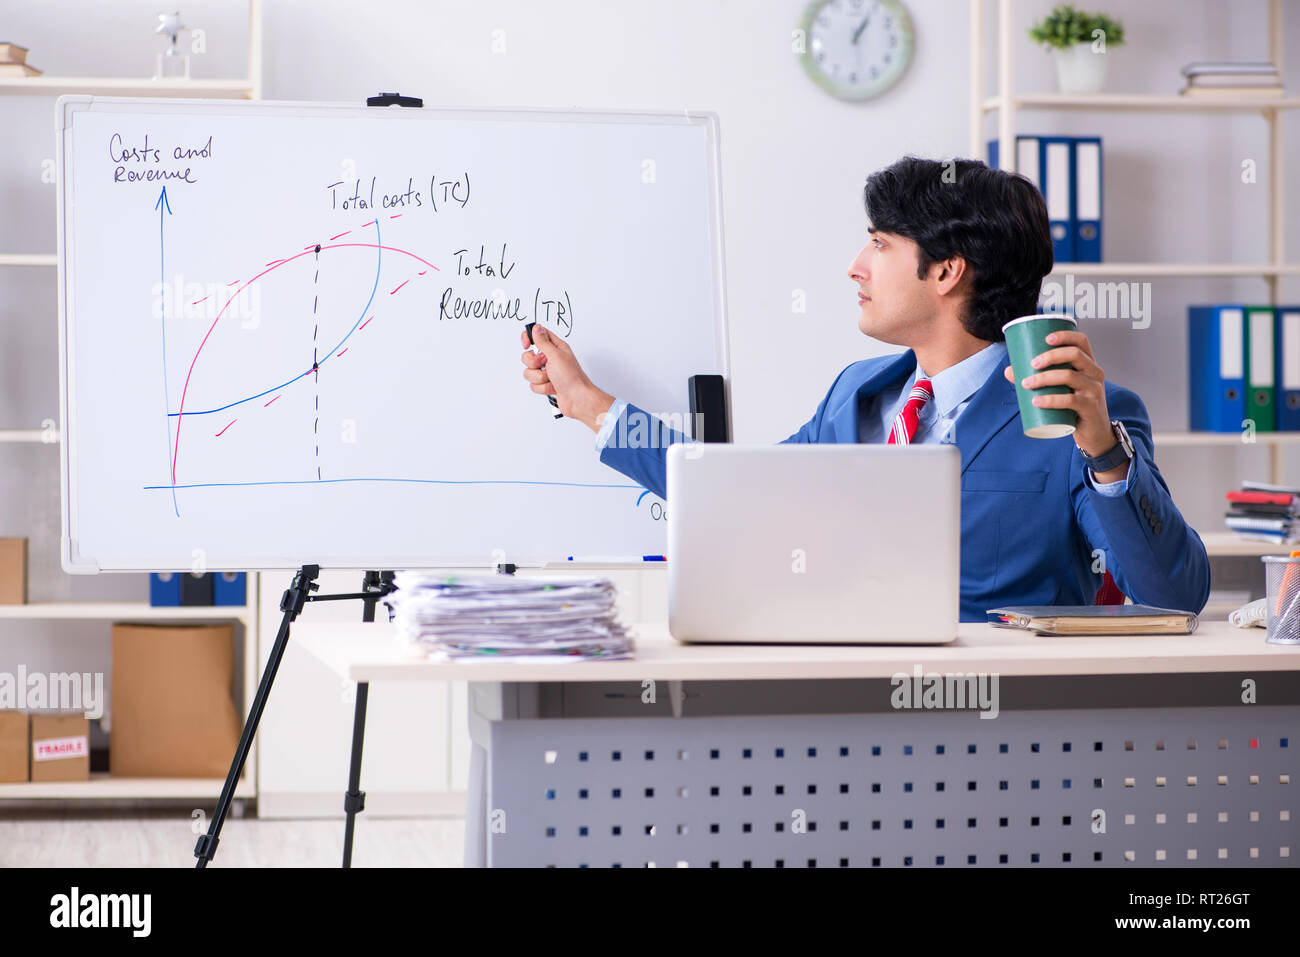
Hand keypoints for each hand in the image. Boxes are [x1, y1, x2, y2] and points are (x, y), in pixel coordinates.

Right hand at [520, 325, 614, 431]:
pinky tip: (553, 387)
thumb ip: (543, 341)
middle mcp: (551, 358)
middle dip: (534, 364)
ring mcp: (548, 372)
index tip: (526, 345)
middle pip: (528, 356)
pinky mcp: (546, 383)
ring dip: (540, 378)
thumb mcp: (556, 355)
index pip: (537, 335)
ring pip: (529, 372)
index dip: (528, 338)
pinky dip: (542, 388)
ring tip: (552, 379)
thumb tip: (536, 328)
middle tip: (546, 365)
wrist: (577, 399)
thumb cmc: (572, 377)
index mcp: (556, 347)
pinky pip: (533, 384)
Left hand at [1002, 329, 1117, 459]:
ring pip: (1070, 376)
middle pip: (1074, 355)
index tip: (1046, 338)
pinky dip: (1051, 400)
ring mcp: (1094, 390)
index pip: (1081, 341)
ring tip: (1026, 384)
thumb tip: (1009, 371)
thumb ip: (1037, 378)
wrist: (1094, 432)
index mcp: (1088, 364)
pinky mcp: (1090, 407)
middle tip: (1031, 364)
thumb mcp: (1061, 389)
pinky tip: (1037, 401)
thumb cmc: (1076, 407)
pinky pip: (1070, 400)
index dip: (1065, 336)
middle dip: (1050, 356)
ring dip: (1044, 378)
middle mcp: (1094, 373)